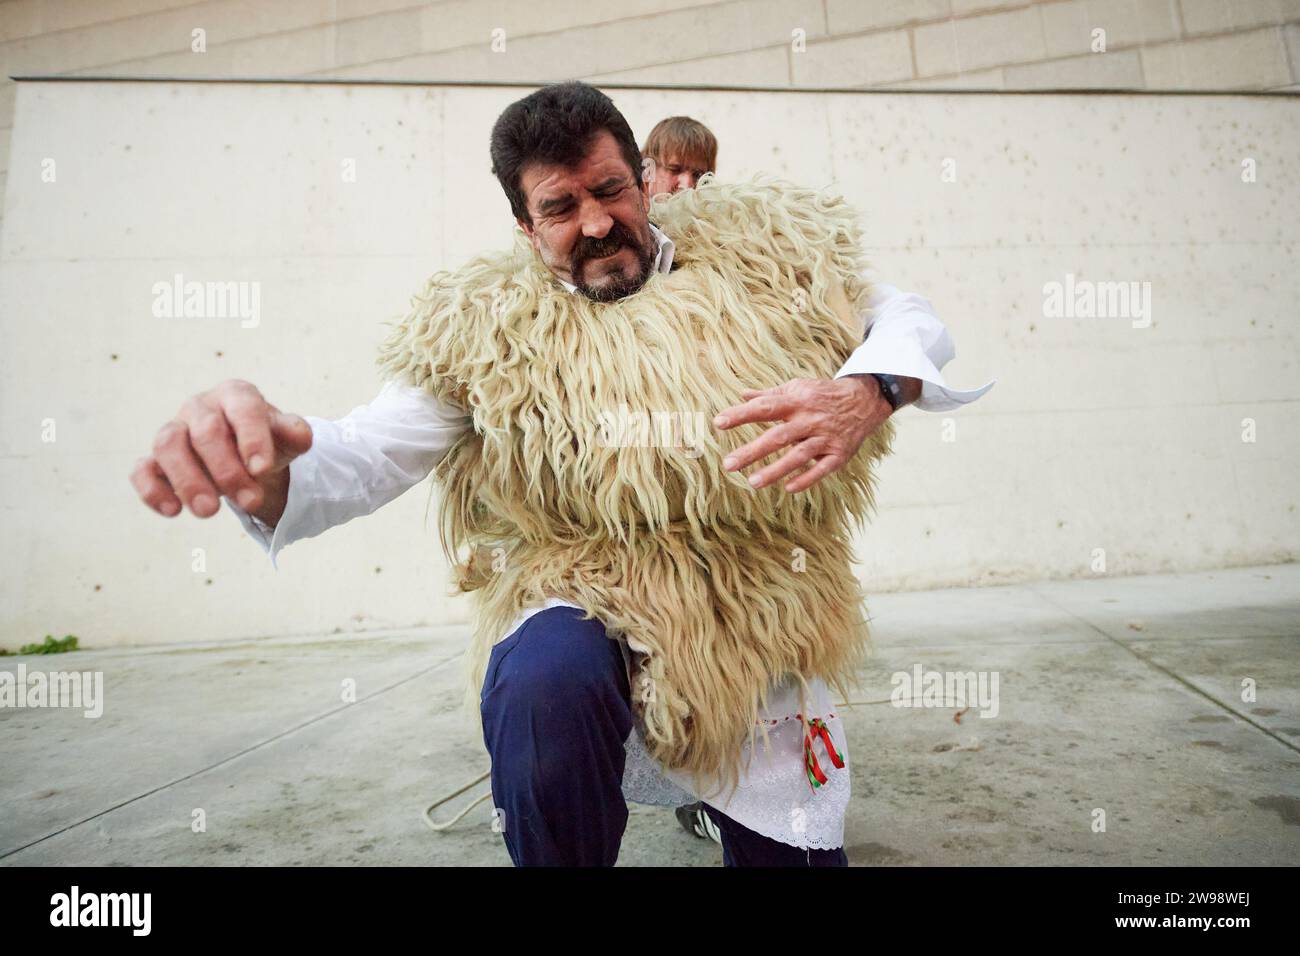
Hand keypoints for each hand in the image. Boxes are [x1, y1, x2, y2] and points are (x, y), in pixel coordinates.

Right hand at [130, 379, 312, 523]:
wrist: (244, 455)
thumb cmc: (266, 441)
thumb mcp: (287, 437)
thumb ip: (295, 433)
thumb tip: (301, 435)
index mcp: (236, 395)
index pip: (243, 408)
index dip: (252, 438)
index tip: (262, 470)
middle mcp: (201, 408)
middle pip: (206, 431)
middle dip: (228, 470)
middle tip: (251, 501)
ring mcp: (175, 431)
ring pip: (168, 444)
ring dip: (188, 479)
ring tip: (210, 511)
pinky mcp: (156, 459)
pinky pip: (142, 469)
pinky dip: (152, 489)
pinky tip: (173, 510)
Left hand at [713, 375, 891, 493]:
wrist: (864, 400)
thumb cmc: (821, 396)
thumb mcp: (797, 389)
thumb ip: (769, 395)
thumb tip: (742, 394)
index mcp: (796, 402)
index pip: (764, 408)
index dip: (741, 414)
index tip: (718, 422)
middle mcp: (809, 419)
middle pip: (778, 437)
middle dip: (752, 451)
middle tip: (728, 465)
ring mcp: (825, 437)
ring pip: (799, 455)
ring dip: (775, 470)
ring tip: (751, 482)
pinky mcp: (839, 453)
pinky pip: (823, 468)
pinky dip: (807, 478)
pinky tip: (788, 489)